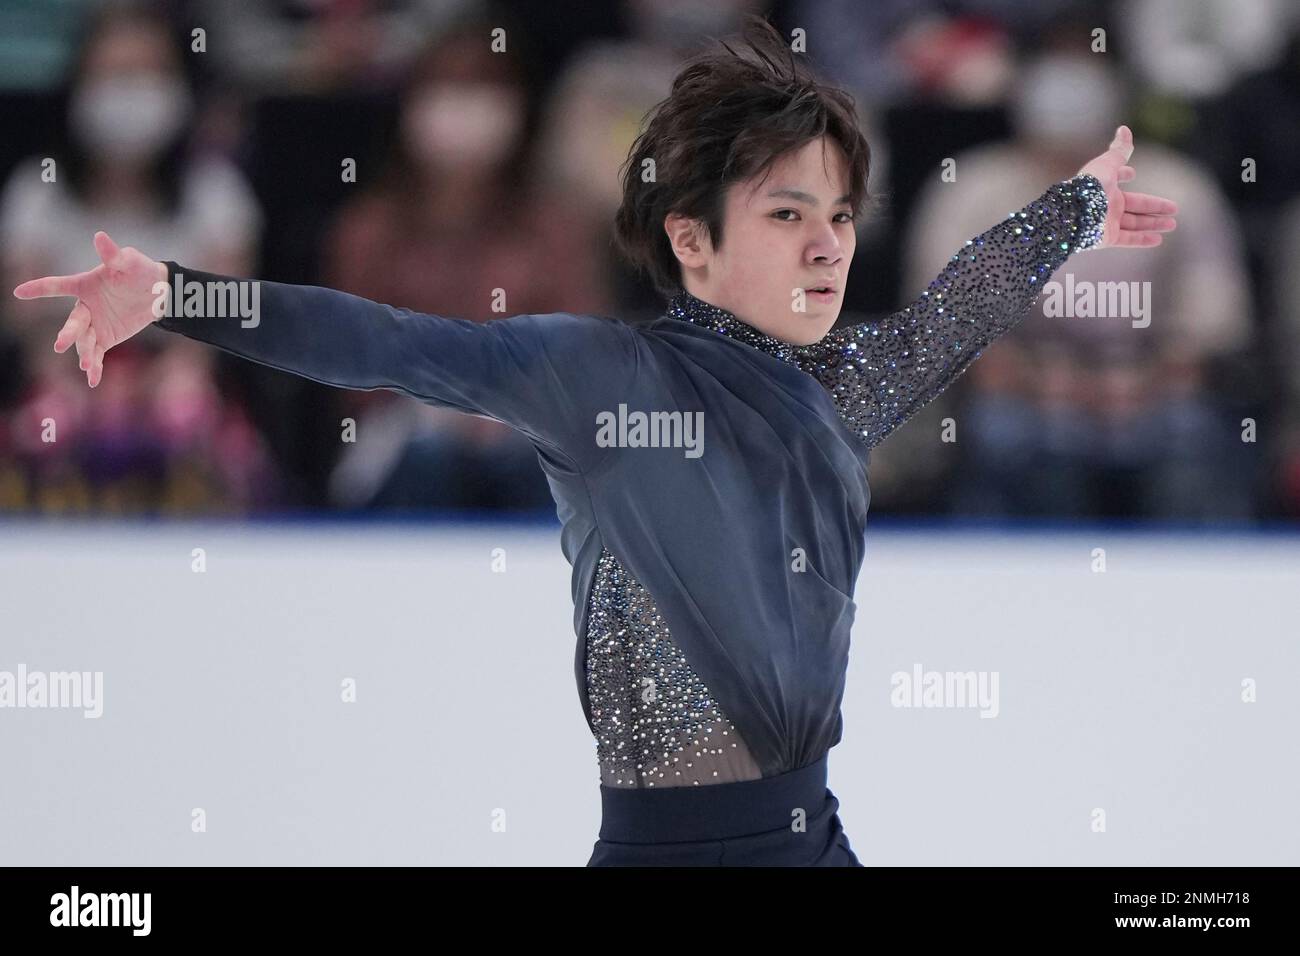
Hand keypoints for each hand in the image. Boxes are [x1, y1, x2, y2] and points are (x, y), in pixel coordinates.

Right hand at [12, 231, 167, 387]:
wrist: (158, 292)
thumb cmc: (139, 271)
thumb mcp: (129, 262)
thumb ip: (113, 254)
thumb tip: (99, 236)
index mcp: (84, 286)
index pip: (57, 286)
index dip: (38, 289)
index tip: (19, 293)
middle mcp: (85, 307)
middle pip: (73, 322)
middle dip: (67, 333)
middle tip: (61, 345)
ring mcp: (94, 325)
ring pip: (84, 341)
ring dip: (85, 353)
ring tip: (87, 365)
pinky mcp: (106, 338)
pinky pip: (98, 354)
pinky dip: (95, 368)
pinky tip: (93, 381)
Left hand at [1077, 125, 1177, 249]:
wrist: (1075, 212)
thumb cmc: (1090, 186)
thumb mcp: (1107, 164)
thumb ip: (1119, 151)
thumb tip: (1124, 129)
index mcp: (1104, 185)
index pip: (1117, 179)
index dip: (1123, 174)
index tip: (1132, 173)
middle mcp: (1106, 205)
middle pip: (1135, 206)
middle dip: (1154, 207)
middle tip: (1175, 208)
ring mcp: (1107, 222)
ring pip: (1135, 223)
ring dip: (1154, 224)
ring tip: (1173, 224)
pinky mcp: (1107, 238)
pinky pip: (1128, 239)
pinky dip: (1143, 240)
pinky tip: (1158, 240)